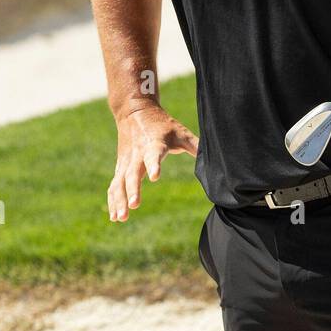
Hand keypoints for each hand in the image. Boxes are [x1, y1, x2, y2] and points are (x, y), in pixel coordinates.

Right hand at [109, 106, 198, 221]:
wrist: (135, 111)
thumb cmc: (163, 125)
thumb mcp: (181, 132)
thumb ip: (196, 146)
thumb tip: (217, 159)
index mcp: (154, 144)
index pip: (154, 154)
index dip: (154, 165)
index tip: (155, 177)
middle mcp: (138, 154)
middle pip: (133, 172)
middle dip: (133, 189)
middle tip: (134, 205)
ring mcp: (127, 161)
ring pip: (120, 182)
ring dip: (119, 200)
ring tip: (121, 218)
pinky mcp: (120, 167)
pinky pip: (114, 186)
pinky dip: (113, 200)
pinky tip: (114, 217)